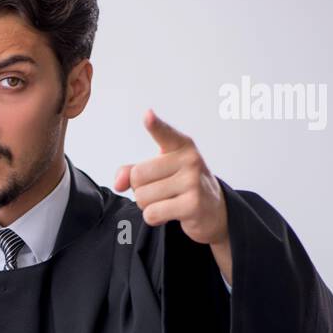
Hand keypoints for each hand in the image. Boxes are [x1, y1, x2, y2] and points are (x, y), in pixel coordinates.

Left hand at [114, 109, 231, 282]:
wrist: (213, 210)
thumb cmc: (181, 186)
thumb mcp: (158, 172)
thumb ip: (131, 172)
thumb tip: (118, 183)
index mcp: (181, 146)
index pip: (165, 134)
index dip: (155, 125)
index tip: (147, 115)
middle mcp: (189, 160)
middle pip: (137, 176)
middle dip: (141, 189)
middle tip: (161, 191)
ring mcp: (193, 182)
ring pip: (142, 197)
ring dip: (148, 205)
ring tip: (168, 201)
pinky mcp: (192, 205)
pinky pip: (152, 213)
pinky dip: (155, 217)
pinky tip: (171, 212)